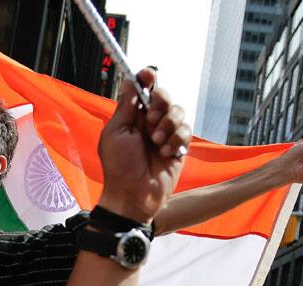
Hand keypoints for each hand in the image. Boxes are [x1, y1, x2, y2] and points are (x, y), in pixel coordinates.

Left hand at [98, 69, 191, 223]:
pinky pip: (186, 131)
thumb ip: (126, 106)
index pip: (143, 89)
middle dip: (161, 103)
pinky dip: (176, 140)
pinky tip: (165, 153)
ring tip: (156, 142)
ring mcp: (165, 134)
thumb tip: (131, 80)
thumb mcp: (116, 132)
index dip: (147, 78)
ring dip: (168, 125)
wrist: (133, 194)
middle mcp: (149, 123)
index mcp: (131, 117)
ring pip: (178, 112)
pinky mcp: (179, 147)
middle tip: (152, 119)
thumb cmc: (119, 167)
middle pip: (164, 95)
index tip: (149, 74)